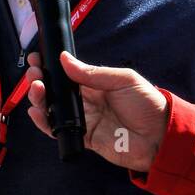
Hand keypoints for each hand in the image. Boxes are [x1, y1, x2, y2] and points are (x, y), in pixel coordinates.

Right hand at [25, 51, 168, 171]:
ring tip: (35, 88)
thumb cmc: (147, 103)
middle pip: (55, 90)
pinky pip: (58, 130)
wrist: (161, 136)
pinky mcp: (82, 137)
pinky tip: (35, 112)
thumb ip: (93, 73)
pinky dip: (43, 122)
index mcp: (95, 84)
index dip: (50, 66)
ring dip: (39, 98)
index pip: (66, 74)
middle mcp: (85, 100)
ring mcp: (83, 119)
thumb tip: (65, 59)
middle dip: (40, 80)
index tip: (36, 58)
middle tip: (33, 74)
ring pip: (53, 108)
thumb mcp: (123, 80)